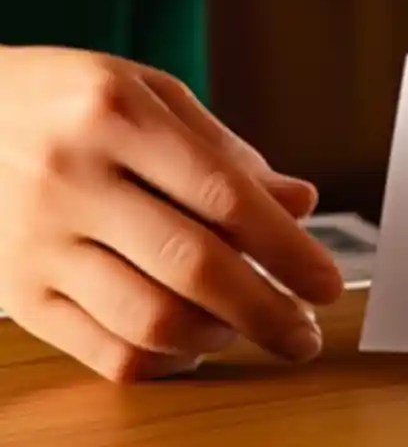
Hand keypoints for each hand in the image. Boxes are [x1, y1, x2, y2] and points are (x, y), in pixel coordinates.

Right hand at [0, 47, 342, 381]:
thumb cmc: (73, 103)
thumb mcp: (150, 95)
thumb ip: (226, 153)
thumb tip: (301, 203)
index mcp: (116, 116)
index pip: (224, 197)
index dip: (288, 249)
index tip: (328, 283)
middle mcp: (71, 179)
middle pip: (192, 266)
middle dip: (267, 310)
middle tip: (306, 333)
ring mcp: (36, 241)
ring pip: (150, 318)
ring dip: (219, 336)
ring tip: (247, 326)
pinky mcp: (17, 293)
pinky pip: (104, 351)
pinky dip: (165, 361)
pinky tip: (195, 344)